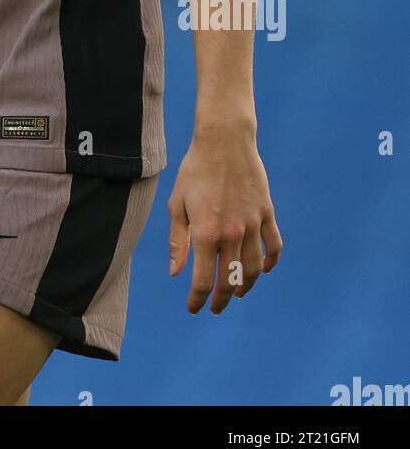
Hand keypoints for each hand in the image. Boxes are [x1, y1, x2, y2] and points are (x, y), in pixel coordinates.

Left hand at [168, 129, 281, 313]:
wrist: (224, 140)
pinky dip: (270, 263)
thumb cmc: (195, 170)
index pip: (202, 280)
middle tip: (215, 308)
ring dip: (245, 287)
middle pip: (230, 280)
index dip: (197, 299)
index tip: (194, 308)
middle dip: (221, 299)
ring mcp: (252, 224)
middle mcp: (231, 233)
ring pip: (253, 269)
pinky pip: (273, 246)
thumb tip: (176, 273)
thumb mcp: (177, 204)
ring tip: (237, 294)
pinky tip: (262, 270)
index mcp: (205, 232)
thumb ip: (177, 240)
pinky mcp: (266, 213)